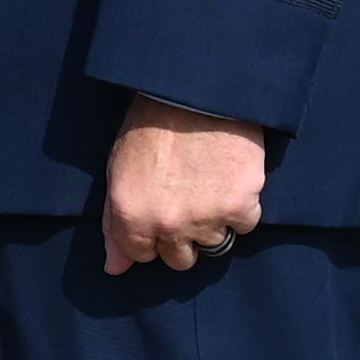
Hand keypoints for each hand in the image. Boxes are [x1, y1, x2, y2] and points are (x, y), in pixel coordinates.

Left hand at [101, 96, 269, 278]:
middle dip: (182, 236)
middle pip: (180, 259)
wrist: (196, 89)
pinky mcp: (242, 204)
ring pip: (214, 243)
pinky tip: (229, 177)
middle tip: (186, 200)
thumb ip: (115, 225)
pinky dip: (242, 206)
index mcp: (131, 215)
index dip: (150, 235)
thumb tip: (115, 269)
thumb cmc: (152, 123)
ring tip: (208, 182)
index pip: (141, 255)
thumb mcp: (118, 170)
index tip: (159, 212)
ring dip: (213, 220)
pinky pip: (245, 224)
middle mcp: (168, 224)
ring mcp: (207, 217)